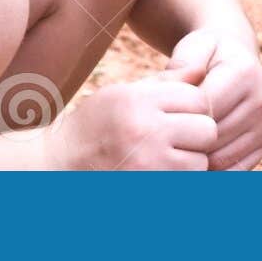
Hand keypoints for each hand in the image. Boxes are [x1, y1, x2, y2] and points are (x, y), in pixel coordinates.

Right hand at [45, 65, 217, 169]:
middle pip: (206, 130)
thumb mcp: (123, 94)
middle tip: (175, 141)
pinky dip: (178, 183)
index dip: (193, 109)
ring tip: (163, 161)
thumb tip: (203, 69)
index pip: (198, 98)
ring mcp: (147, 166)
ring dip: (189, 164)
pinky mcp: (148, 191)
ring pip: (200, 162)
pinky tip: (158, 177)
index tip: (178, 117)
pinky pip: (186, 186)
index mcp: (137, 100)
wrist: (55, 171)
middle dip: (197, 137)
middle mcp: (144, 131)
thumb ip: (166, 83)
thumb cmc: (94, 128)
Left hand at [167, 28, 261, 169]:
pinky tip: (193, 156)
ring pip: (219, 159)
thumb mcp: (193, 48)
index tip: (158, 118)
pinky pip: (231, 171)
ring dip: (194, 158)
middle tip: (160, 139)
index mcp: (245, 73)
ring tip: (174, 147)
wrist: (235, 57)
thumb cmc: (206, 55)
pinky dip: (210, 170)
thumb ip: (181, 64)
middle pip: (211, 138)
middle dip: (182, 140)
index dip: (176, 118)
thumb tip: (177, 81)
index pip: (204, 111)